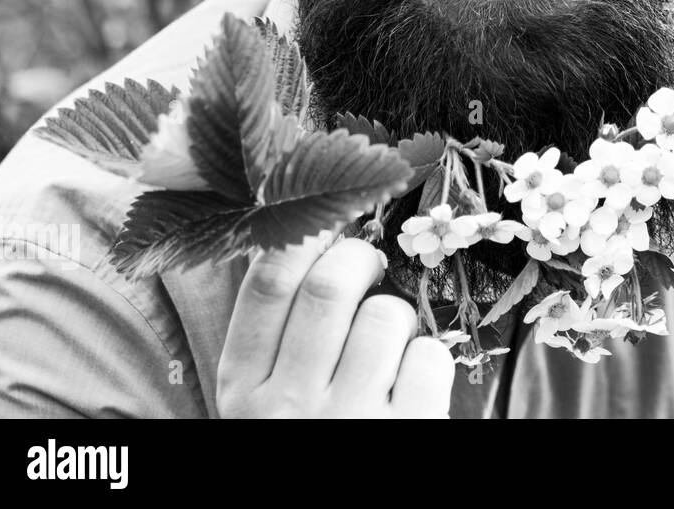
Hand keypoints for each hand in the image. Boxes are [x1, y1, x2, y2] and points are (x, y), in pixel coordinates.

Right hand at [218, 234, 453, 417]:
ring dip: (396, 315)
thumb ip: (275, 339)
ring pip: (387, 316)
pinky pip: (430, 357)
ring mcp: (350, 422)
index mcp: (242, 392)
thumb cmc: (302, 443)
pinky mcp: (406, 434)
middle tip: (368, 266)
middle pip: (331, 286)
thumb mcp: (262, 406)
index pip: (266, 285)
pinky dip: (429, 357)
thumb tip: (307, 241)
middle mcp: (289, 406)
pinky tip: (413, 383)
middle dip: (358, 259)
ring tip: (388, 345)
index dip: (305, 240)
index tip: (325, 230)